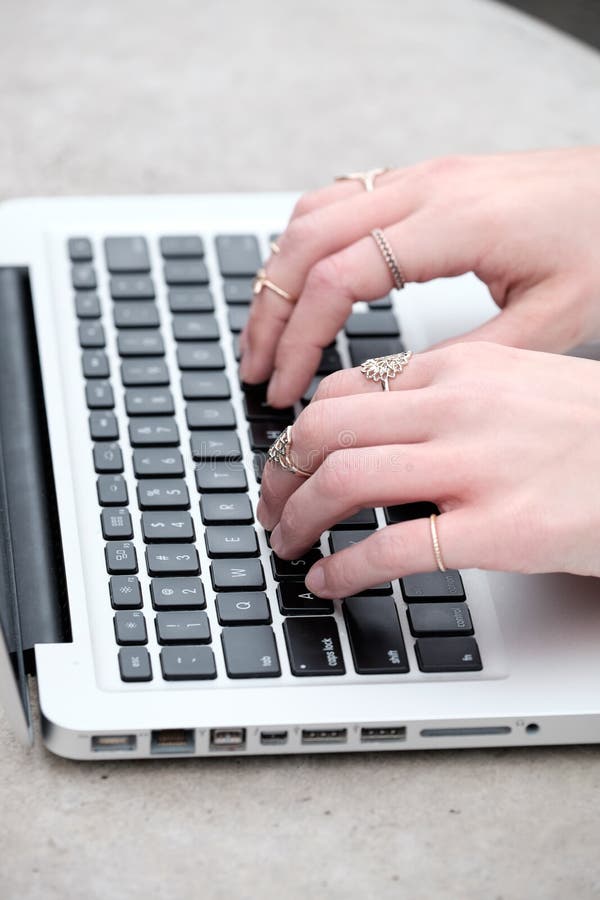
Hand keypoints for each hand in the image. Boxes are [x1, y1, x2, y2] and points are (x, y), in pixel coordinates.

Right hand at [240, 147, 599, 406]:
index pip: (338, 278)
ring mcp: (419, 177)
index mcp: (453, 222)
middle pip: (306, 242)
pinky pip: (338, 200)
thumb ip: (469, 358)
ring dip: (278, 275)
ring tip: (267, 334)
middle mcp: (424, 188)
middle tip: (256, 370)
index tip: (285, 389)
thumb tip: (396, 393)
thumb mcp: (550, 320)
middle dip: (269, 313)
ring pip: (311, 214)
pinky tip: (303, 283)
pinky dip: (305, 245)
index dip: (300, 339)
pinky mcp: (423, 180)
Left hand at [257, 342, 599, 597]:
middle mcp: (460, 409)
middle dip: (279, 473)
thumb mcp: (516, 387)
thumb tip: (379, 423)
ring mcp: (477, 467)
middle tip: (269, 505)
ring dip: (297, 518)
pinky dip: (344, 567)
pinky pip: (392, 548)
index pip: (343, 390)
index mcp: (460, 371)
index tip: (288, 460)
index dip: (299, 431)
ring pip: (344, 480)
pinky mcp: (499, 529)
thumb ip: (446, 399)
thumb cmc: (594, 433)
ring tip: (286, 544)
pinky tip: (330, 581)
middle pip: (326, 429)